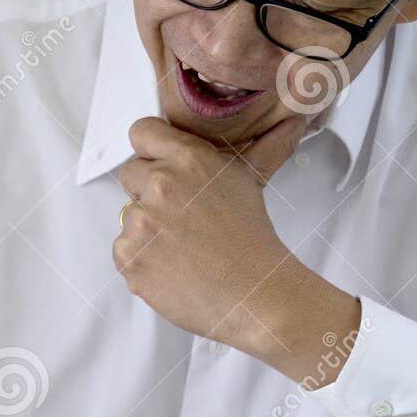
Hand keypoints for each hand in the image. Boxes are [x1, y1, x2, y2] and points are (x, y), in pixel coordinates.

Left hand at [114, 116, 360, 383]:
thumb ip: (258, 148)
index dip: (151, 151)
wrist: (254, 295)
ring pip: (126, 215)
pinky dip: (140, 259)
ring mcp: (140, 222)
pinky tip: (170, 266)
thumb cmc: (253, 239)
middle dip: (148, 191)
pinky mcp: (128, 257)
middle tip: (180, 216)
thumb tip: (295, 121)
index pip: (142, 133)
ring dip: (146, 229)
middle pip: (130, 174)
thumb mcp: (250, 181)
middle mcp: (159, 184)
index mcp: (188, 158)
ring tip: (180, 247)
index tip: (161, 166)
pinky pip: (122, 249)